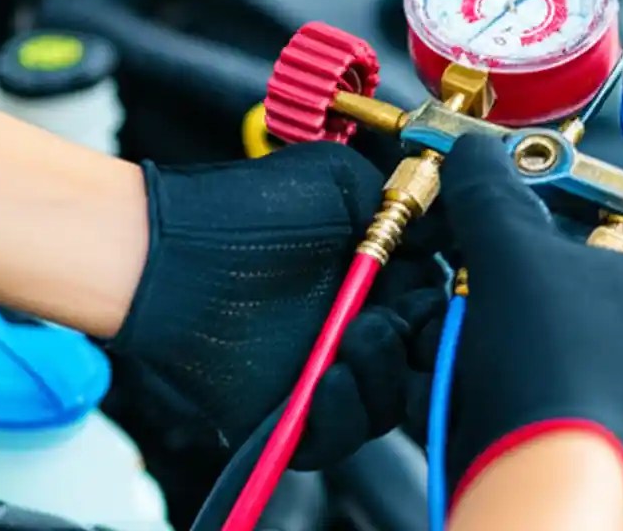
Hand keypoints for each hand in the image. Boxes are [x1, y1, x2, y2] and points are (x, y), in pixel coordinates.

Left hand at [109, 142, 446, 468]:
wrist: (173, 247)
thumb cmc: (247, 206)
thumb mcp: (340, 180)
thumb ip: (402, 202)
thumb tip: (449, 224)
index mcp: (378, 282)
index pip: (434, 314)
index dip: (440, 313)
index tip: (427, 300)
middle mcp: (357, 331)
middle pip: (419, 367)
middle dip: (416, 349)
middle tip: (385, 321)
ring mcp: (324, 374)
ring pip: (385, 407)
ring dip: (379, 379)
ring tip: (349, 345)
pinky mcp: (286, 413)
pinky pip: (332, 441)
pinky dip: (338, 419)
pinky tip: (325, 381)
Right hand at [438, 135, 622, 500]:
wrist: (540, 475)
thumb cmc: (554, 368)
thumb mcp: (510, 251)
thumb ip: (490, 191)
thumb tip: (475, 152)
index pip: (590, 230)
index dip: (529, 226)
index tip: (492, 228)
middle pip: (548, 294)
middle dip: (489, 298)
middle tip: (466, 302)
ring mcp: (619, 397)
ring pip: (528, 347)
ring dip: (477, 346)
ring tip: (460, 356)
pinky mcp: (581, 439)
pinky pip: (523, 394)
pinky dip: (482, 391)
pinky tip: (464, 396)